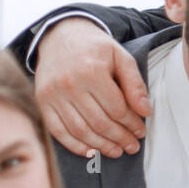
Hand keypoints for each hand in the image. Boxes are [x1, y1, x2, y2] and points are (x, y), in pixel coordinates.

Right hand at [33, 18, 151, 157]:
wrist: (61, 35)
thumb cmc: (95, 48)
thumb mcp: (121, 57)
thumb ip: (135, 84)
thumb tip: (146, 111)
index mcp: (91, 71)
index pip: (117, 108)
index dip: (132, 124)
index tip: (141, 132)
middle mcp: (69, 84)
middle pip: (99, 122)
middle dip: (119, 138)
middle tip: (132, 147)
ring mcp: (53, 95)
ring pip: (80, 130)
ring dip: (100, 146)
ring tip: (116, 151)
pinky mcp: (42, 102)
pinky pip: (57, 131)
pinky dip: (74, 145)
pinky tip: (91, 151)